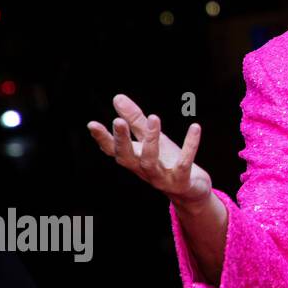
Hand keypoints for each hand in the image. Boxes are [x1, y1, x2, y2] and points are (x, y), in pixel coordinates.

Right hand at [87, 94, 212, 205]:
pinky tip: (195, 127)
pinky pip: (184, 163)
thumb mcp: (150, 139)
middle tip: (118, 121)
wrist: (191, 190)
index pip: (112, 150)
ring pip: (150, 161)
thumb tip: (117, 97)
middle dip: (121, 140)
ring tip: (153, 117)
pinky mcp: (181, 181)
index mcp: (134, 159)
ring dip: (151, 139)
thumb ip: (135, 120)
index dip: (102, 139)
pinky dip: (190, 146)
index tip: (92, 124)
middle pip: (127, 157)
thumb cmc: (166, 161)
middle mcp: (143, 170)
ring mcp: (161, 178)